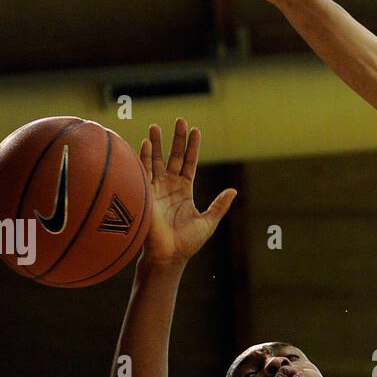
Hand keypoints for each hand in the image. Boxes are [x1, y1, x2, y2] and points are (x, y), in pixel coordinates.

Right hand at [139, 118, 236, 266]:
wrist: (168, 255)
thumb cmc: (187, 243)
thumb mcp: (208, 222)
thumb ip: (219, 205)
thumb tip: (233, 191)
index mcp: (184, 190)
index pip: (189, 163)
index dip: (193, 147)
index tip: (196, 130)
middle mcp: (169, 186)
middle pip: (174, 156)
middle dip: (176, 139)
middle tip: (180, 120)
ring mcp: (156, 188)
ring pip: (156, 160)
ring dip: (155, 143)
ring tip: (155, 127)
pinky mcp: (144, 194)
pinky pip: (142, 171)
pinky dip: (142, 157)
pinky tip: (143, 144)